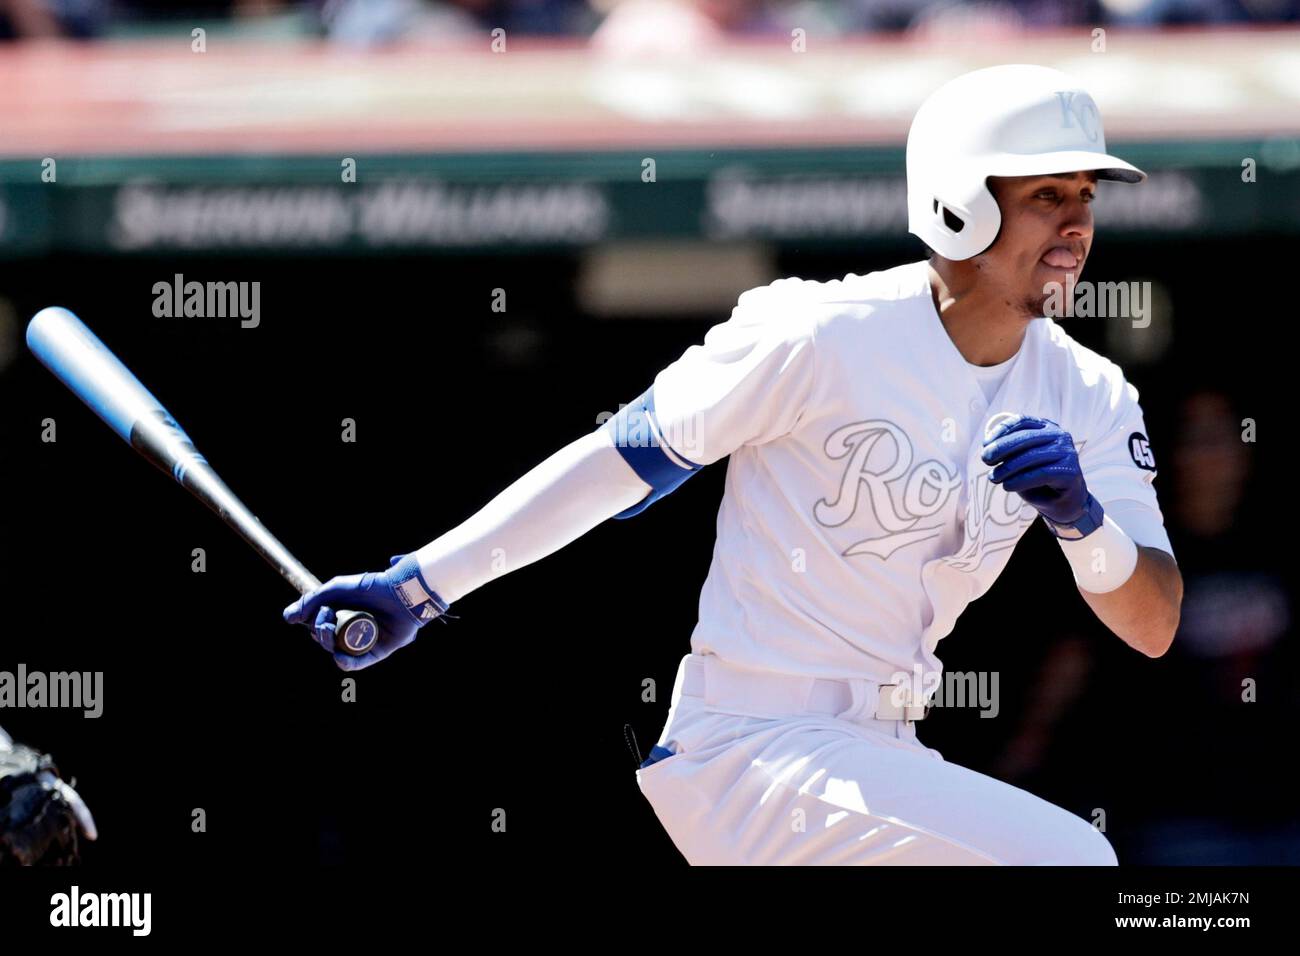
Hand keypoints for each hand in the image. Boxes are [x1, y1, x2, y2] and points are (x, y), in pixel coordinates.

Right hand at [282, 554, 448, 670]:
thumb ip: (311, 600)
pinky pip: (356, 664)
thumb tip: (287, 617)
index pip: (317, 627)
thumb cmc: (369, 588)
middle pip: (325, 641)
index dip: (313, 624)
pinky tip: (340, 655)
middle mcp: (351, 629)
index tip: (319, 613)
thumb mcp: (335, 589)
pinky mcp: (376, 652)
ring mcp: (363, 642)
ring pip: (336, 652)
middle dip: (320, 632)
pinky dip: (345, 662)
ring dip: (328, 644)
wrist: (399, 593)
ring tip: (332, 632)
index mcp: (341, 615)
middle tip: (326, 620)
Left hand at [981, 414, 1102, 538]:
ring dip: (1007, 467)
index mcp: (1046, 428)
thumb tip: (988, 447)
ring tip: (994, 477)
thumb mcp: (1019, 462)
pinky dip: (1020, 480)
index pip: (1022, 421)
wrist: (1062, 503)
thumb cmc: (1036, 479)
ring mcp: (1067, 452)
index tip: (985, 444)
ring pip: (1032, 456)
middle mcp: (1059, 436)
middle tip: (985, 459)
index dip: (1002, 430)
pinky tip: (1007, 486)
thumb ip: (1008, 451)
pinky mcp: (1070, 471)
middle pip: (1026, 437)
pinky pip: (1041, 473)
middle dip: (1002, 447)